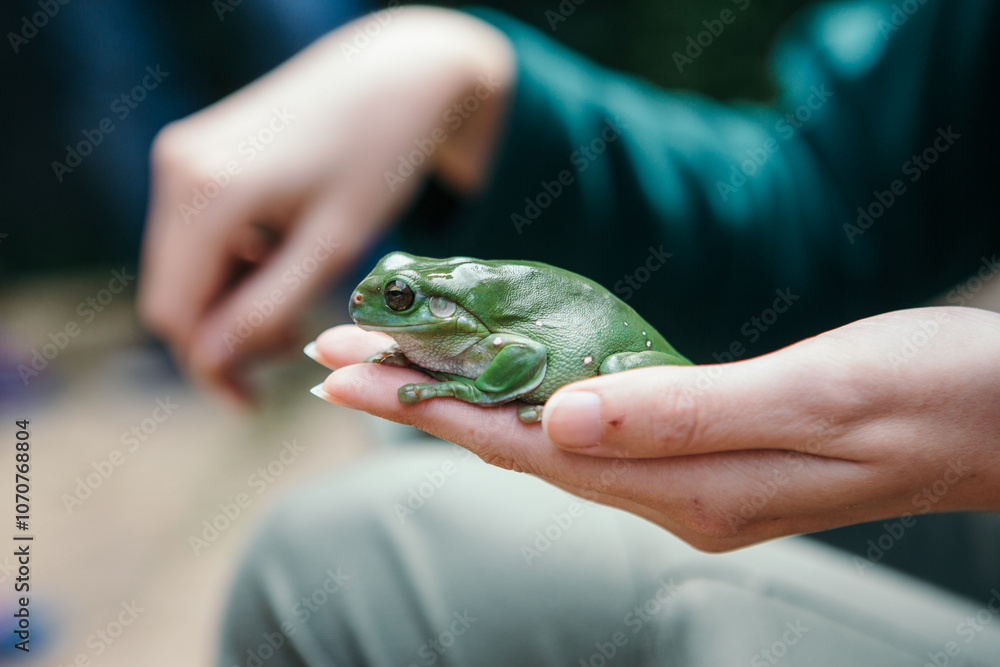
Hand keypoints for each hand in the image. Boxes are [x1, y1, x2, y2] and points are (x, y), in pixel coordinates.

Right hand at [138, 7, 512, 401]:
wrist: (402, 72)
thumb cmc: (382, 156)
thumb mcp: (333, 246)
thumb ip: (268, 307)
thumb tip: (213, 363)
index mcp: (206, 193)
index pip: (176, 313)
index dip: (209, 368)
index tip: (251, 403)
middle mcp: (178, 168)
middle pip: (173, 290)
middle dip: (223, 335)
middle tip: (287, 349)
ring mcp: (185, 153)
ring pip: (185, 263)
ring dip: (229, 300)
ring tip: (295, 306)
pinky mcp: (202, 148)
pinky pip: (199, 230)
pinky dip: (233, 263)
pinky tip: (283, 261)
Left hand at [309, 307, 999, 550]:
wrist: (997, 420)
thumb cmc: (926, 398)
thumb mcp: (814, 399)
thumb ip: (685, 414)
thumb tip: (564, 418)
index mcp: (688, 485)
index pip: (525, 444)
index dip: (431, 409)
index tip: (349, 375)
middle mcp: (674, 492)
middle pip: (516, 445)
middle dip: (421, 403)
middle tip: (335, 360)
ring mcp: (687, 478)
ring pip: (545, 438)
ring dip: (463, 400)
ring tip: (392, 366)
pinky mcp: (704, 451)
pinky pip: (592, 428)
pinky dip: (528, 400)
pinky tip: (502, 384)